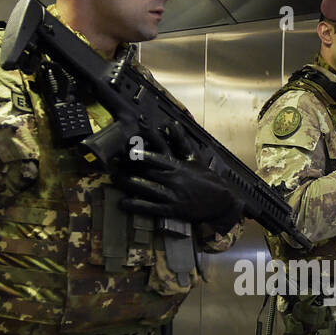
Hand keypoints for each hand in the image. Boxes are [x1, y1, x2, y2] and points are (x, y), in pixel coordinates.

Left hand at [117, 151, 241, 228]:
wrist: (222, 201)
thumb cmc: (208, 179)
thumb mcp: (195, 158)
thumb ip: (181, 142)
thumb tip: (171, 124)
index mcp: (178, 166)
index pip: (155, 157)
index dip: (138, 154)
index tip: (125, 151)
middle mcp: (174, 179)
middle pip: (146, 172)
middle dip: (128, 168)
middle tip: (113, 164)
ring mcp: (173, 195)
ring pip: (146, 188)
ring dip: (128, 184)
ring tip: (114, 179)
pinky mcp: (173, 210)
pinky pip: (151, 207)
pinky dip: (136, 205)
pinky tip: (124, 203)